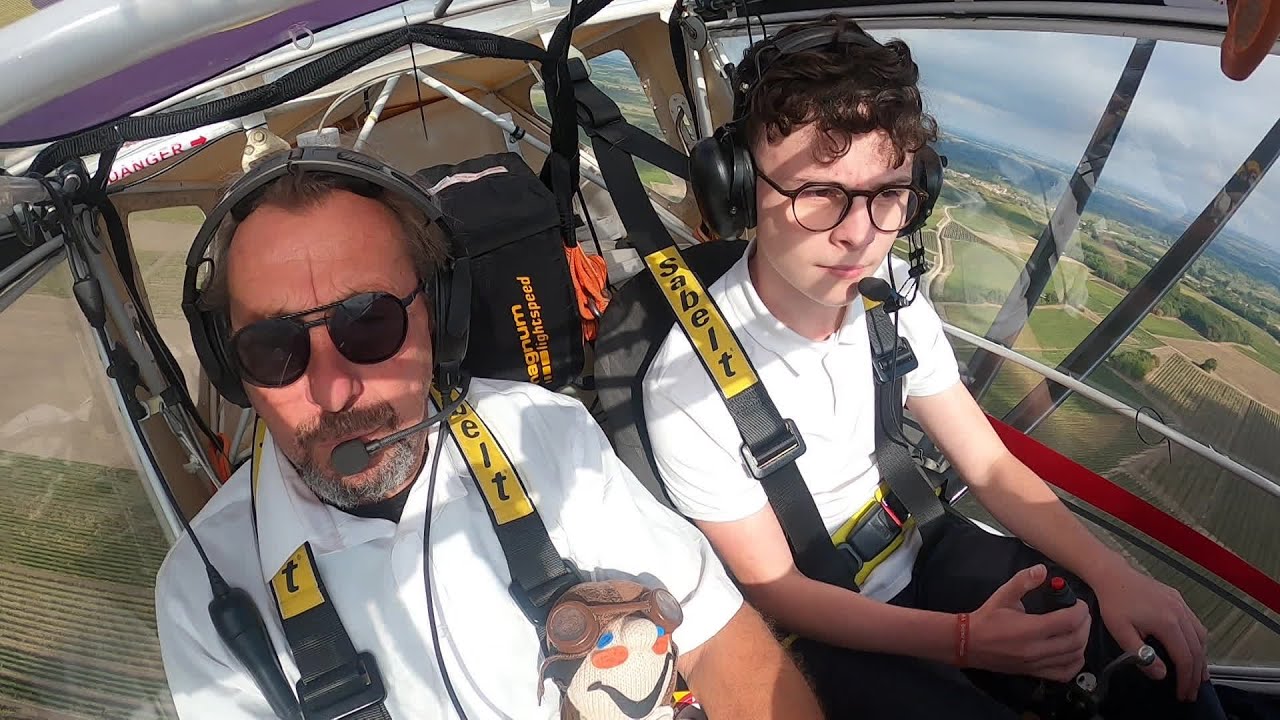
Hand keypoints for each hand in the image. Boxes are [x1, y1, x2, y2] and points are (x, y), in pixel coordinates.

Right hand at [966, 564, 1091, 682]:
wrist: (968, 643)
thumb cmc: (987, 618)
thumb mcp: (1003, 595)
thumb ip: (1023, 581)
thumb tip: (1042, 570)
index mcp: (1029, 629)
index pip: (1068, 621)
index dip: (1080, 610)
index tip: (1079, 603)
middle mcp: (1036, 649)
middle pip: (1076, 639)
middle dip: (1084, 624)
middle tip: (1081, 613)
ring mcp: (1036, 664)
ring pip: (1073, 656)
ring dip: (1082, 641)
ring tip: (1078, 628)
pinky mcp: (1034, 673)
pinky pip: (1064, 673)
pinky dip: (1075, 662)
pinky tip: (1074, 651)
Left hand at [1091, 561, 1207, 701]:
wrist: (1112, 575)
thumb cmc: (1114, 602)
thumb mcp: (1121, 632)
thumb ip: (1141, 656)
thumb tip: (1162, 674)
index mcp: (1167, 623)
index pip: (1185, 658)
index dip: (1186, 680)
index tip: (1183, 694)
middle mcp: (1180, 613)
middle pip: (1197, 650)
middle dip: (1197, 674)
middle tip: (1192, 691)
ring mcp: (1181, 604)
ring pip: (1201, 636)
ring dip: (1201, 658)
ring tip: (1198, 675)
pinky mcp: (1178, 599)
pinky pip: (1195, 624)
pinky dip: (1198, 641)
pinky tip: (1193, 649)